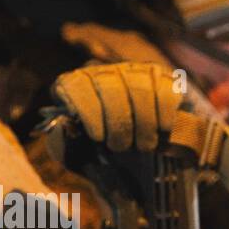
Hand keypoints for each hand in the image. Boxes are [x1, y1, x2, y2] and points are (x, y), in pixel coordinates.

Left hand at [52, 61, 180, 152]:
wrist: (138, 158)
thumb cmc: (100, 154)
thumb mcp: (76, 153)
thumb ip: (65, 142)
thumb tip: (65, 126)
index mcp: (73, 86)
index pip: (75, 85)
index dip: (87, 109)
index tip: (97, 136)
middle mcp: (101, 72)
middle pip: (109, 87)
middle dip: (117, 122)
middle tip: (120, 147)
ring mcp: (132, 70)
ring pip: (139, 88)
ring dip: (143, 122)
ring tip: (143, 146)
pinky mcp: (160, 76)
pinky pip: (164, 88)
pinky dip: (163, 112)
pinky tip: (163, 129)